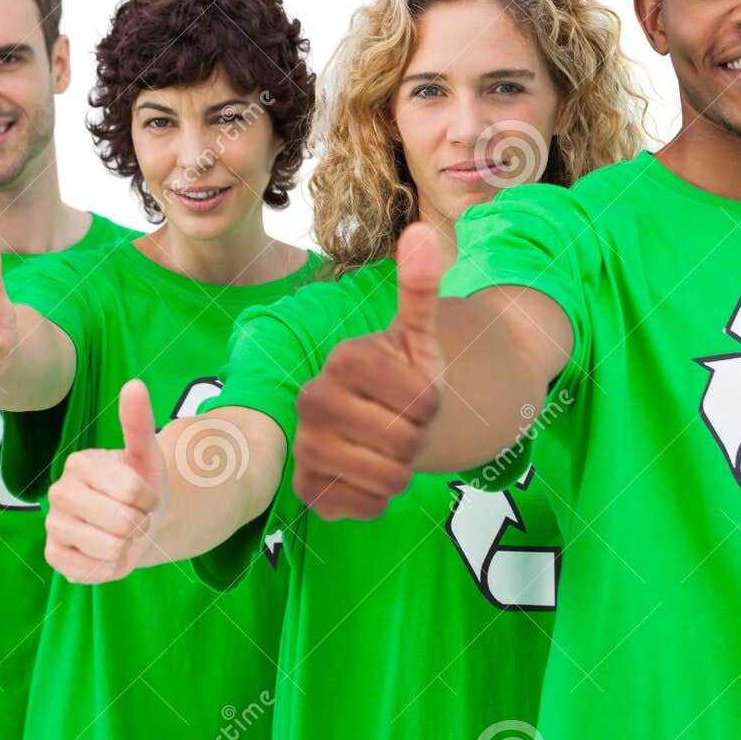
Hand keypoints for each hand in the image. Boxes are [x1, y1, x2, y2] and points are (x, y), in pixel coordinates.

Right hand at [44, 379, 167, 583]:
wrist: (135, 522)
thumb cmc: (141, 486)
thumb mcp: (146, 454)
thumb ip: (138, 422)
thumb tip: (135, 384)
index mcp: (79, 464)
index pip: (131, 490)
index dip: (148, 499)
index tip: (144, 495)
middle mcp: (58, 492)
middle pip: (121, 522)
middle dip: (140, 524)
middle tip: (135, 518)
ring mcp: (53, 526)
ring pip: (110, 549)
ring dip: (129, 547)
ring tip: (124, 535)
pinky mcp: (54, 556)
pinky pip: (94, 571)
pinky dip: (113, 567)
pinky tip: (110, 553)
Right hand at [293, 222, 445, 519]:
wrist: (377, 420)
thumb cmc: (402, 377)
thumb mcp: (419, 336)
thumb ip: (420, 288)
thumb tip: (422, 232)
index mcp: (344, 359)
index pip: (423, 401)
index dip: (434, 403)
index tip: (417, 393)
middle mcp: (312, 401)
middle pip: (405, 443)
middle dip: (417, 439)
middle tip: (401, 424)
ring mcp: (306, 448)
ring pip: (388, 480)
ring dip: (401, 470)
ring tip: (385, 448)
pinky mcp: (309, 490)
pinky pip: (368, 507)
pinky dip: (379, 498)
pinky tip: (367, 474)